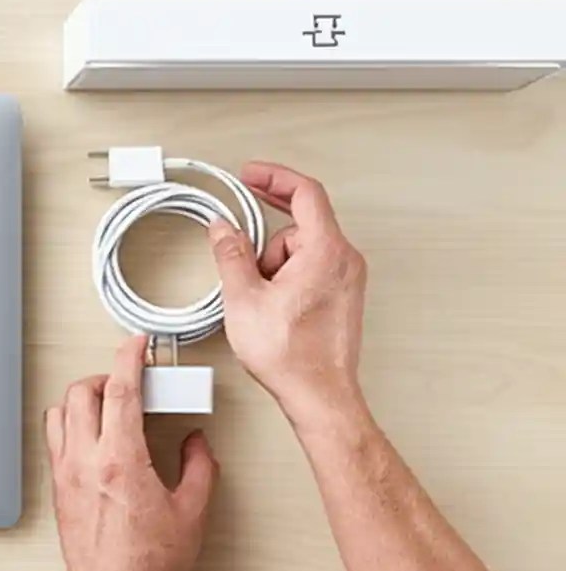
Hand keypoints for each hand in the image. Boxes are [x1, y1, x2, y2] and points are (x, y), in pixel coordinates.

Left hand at [40, 335, 217, 570]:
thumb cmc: (148, 566)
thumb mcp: (192, 513)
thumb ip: (199, 467)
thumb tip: (196, 444)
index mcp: (120, 461)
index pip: (119, 390)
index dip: (129, 358)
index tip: (136, 345)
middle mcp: (84, 461)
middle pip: (80, 392)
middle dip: (105, 376)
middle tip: (130, 381)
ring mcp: (65, 474)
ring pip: (59, 412)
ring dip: (83, 399)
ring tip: (109, 405)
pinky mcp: (57, 489)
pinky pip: (54, 438)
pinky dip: (70, 423)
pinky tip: (92, 435)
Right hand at [208, 162, 368, 426]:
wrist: (319, 395)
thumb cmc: (292, 355)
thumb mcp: (244, 298)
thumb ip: (231, 255)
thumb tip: (222, 229)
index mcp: (326, 251)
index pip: (305, 192)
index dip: (274, 177)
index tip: (252, 174)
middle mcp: (345, 260)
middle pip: (299, 227)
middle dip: (265, 243)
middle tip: (243, 259)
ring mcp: (348, 280)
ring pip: (302, 252)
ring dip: (274, 268)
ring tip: (261, 302)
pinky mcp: (343, 297)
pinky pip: (311, 271)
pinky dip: (287, 280)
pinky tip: (272, 308)